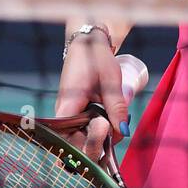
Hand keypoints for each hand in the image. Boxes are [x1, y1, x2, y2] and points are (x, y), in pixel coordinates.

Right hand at [55, 36, 129, 160]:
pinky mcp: (75, 113)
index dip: (90, 143)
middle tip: (114, 126)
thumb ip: (117, 108)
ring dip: (99, 137)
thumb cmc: (96, 58)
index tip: (105, 128)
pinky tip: (110, 121)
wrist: (88, 43)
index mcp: (67, 106)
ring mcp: (68, 115)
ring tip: (114, 122)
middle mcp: (63, 114)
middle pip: (76, 144)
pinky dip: (97, 129)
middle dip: (97, 143)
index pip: (71, 140)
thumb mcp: (111, 82)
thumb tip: (124, 131)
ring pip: (81, 138)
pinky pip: (83, 129)